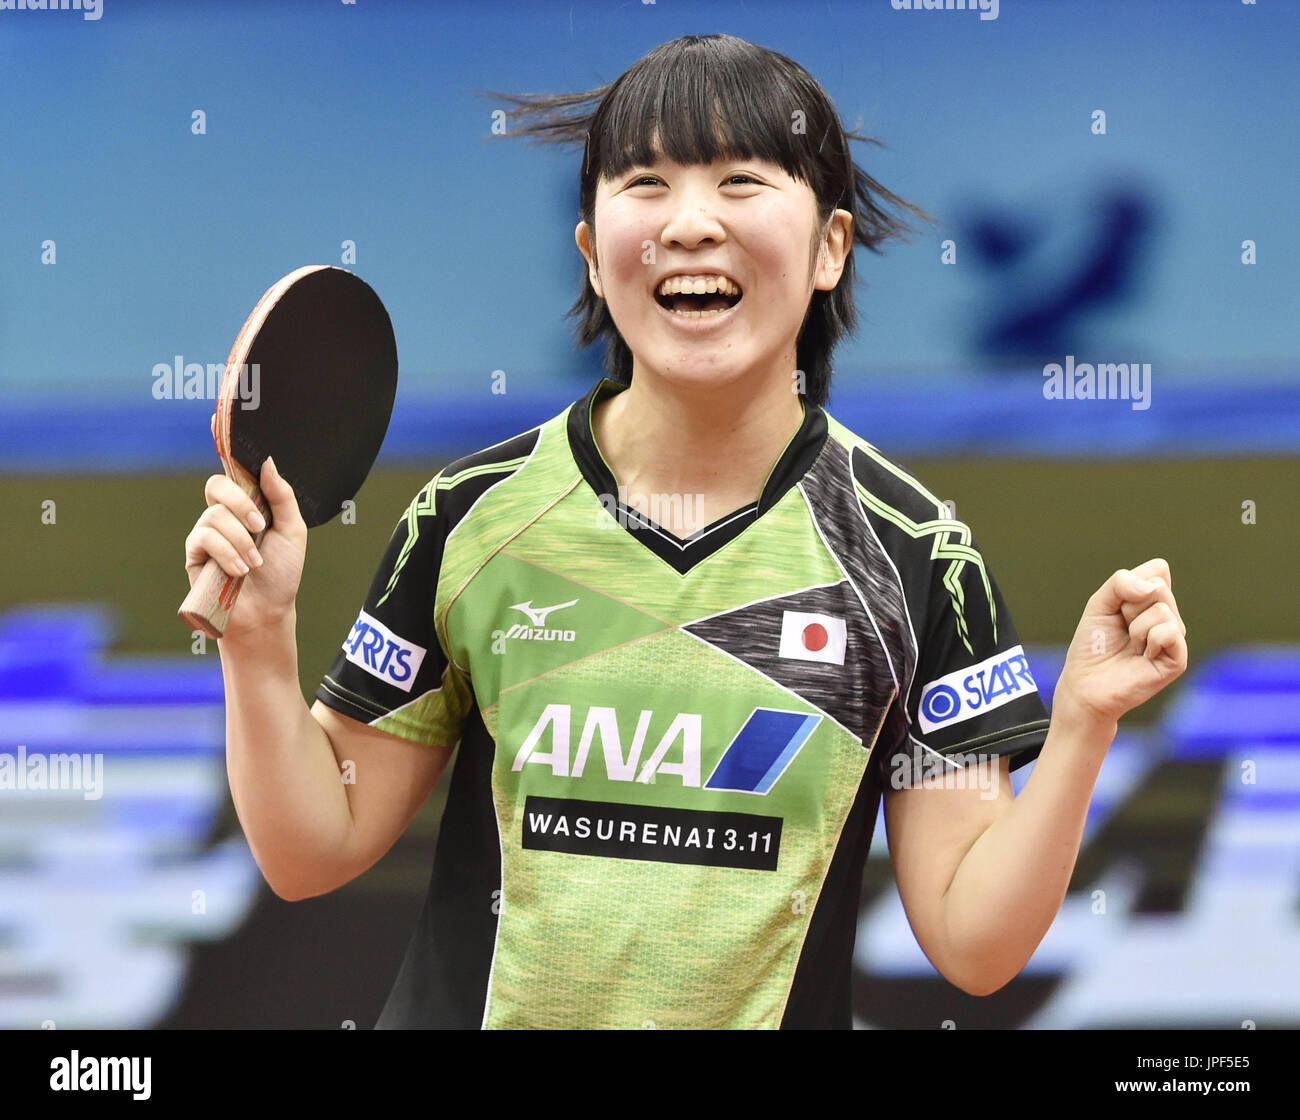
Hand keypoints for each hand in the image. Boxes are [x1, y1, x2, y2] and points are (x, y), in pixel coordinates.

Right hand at [183, 456, 307, 637]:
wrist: (267, 611)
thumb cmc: (282, 573)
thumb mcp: (292, 531)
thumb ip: (281, 496)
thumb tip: (266, 462)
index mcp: (248, 506)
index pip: (233, 475)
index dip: (234, 462)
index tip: (240, 456)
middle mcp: (224, 516)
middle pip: (216, 486)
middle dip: (240, 503)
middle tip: (260, 526)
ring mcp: (207, 534)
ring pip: (214, 516)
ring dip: (241, 540)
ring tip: (254, 563)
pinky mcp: (194, 554)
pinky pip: (204, 538)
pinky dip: (226, 552)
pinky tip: (239, 571)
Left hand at [1054, 557, 1187, 727]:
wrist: (1085, 684)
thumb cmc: (1093, 645)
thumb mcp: (1099, 603)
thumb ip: (1121, 582)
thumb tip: (1151, 587)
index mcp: (1153, 602)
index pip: (1157, 571)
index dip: (1128, 586)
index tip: (1115, 609)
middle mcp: (1169, 617)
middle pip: (1159, 587)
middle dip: (1128, 606)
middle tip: (1121, 630)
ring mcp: (1175, 639)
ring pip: (1162, 609)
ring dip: (1134, 627)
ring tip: (1130, 646)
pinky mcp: (1178, 660)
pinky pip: (1169, 632)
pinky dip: (1148, 639)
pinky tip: (1142, 656)